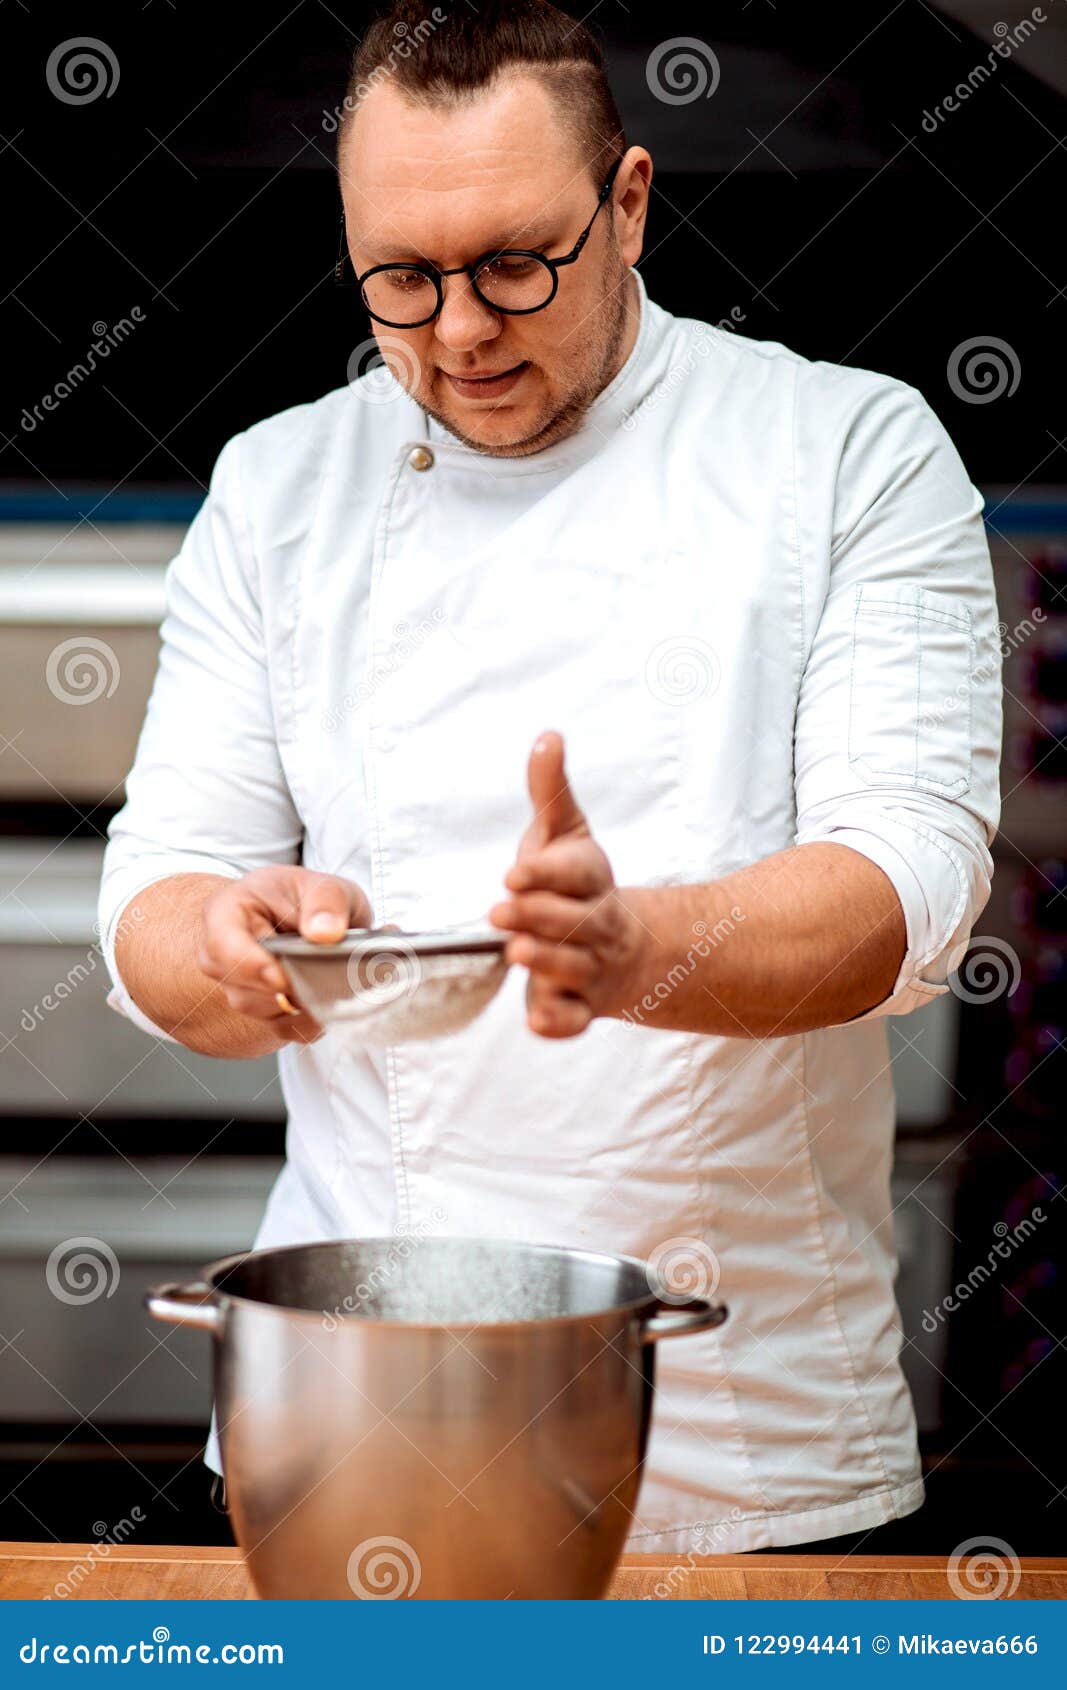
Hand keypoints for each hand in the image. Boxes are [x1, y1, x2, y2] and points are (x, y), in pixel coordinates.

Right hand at [197, 866, 371, 1044]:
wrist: (306, 918)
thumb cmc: (304, 898)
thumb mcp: (323, 884)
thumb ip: (326, 901)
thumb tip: (325, 932)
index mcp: (226, 912)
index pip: (223, 946)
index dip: (253, 967)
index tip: (284, 977)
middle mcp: (222, 957)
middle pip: (245, 990)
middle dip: (292, 985)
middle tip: (328, 969)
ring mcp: (239, 990)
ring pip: (267, 1013)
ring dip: (306, 999)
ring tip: (333, 973)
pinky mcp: (263, 1015)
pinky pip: (287, 1030)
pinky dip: (315, 1017)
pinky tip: (330, 993)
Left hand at [490, 732, 648, 1038]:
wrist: (628, 948)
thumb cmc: (577, 885)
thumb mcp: (564, 834)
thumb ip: (551, 791)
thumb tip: (547, 736)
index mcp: (590, 879)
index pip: (573, 873)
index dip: (543, 872)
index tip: (513, 871)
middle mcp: (594, 925)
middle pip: (572, 921)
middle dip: (536, 915)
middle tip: (499, 910)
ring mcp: (588, 968)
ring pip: (571, 968)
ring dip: (545, 962)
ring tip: (514, 951)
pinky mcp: (579, 1007)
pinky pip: (572, 1020)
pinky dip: (557, 1022)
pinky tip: (537, 1020)